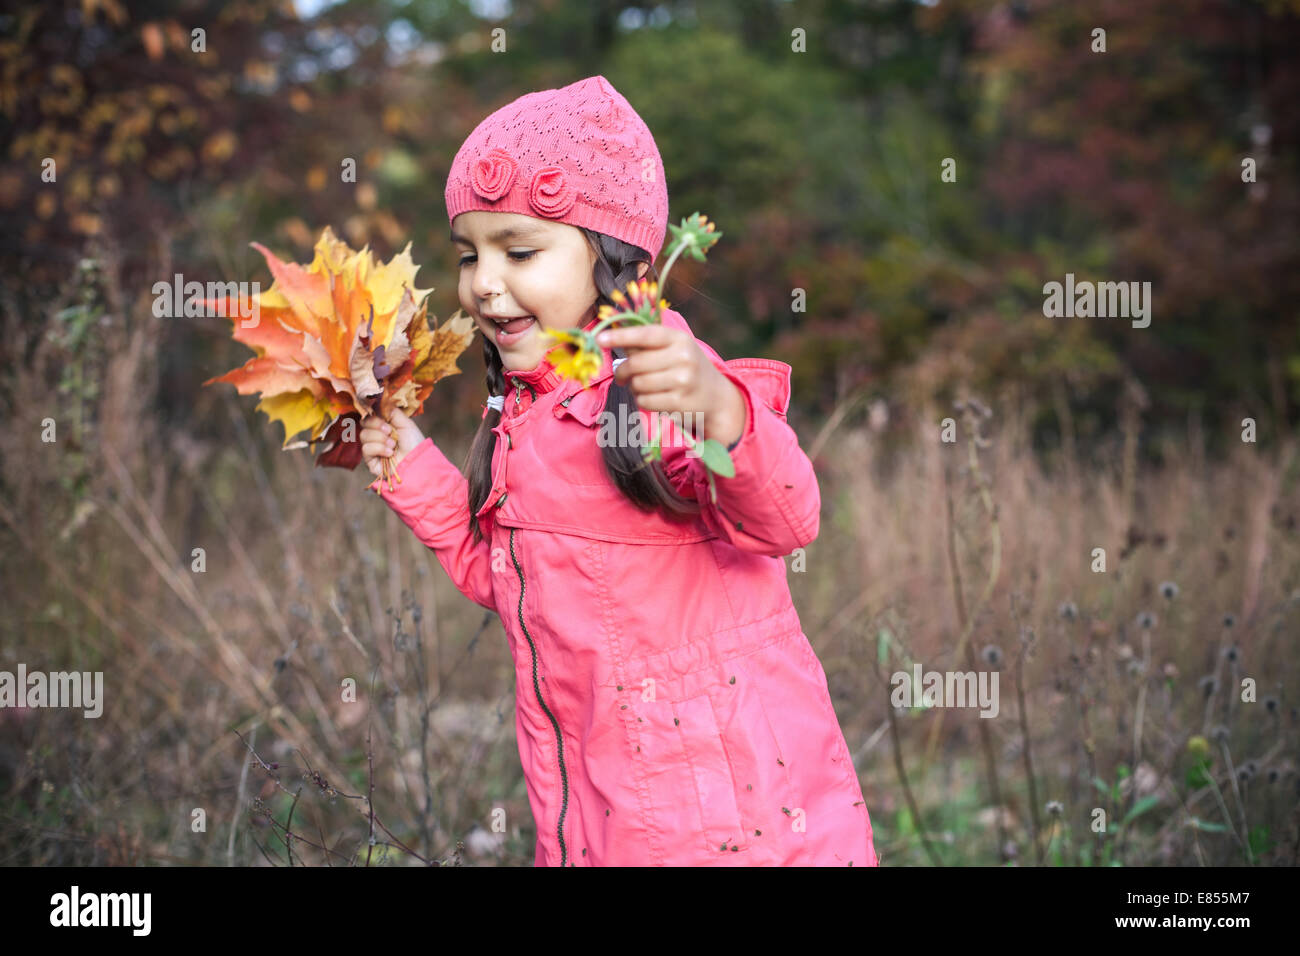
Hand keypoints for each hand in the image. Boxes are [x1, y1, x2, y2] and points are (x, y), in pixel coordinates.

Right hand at [359, 408, 424, 480]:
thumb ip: (392, 412)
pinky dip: (379, 449)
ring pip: (364, 435)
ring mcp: (372, 448)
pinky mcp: (370, 460)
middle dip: (376, 425)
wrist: (418, 460)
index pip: (370, 415)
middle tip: (389, 431)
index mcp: (384, 426)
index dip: (374, 415)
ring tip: (393, 445)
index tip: (385, 418)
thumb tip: (381, 401)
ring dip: (380, 438)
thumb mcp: (406, 423)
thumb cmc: (414, 443)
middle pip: (364, 423)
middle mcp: (377, 435)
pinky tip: (390, 453)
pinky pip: (366, 448)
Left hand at [599, 324, 745, 444]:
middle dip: (622, 372)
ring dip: (633, 387)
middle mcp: (684, 357)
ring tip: (641, 386)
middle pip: (635, 364)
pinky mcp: (680, 402)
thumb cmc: (686, 367)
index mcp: (679, 339)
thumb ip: (647, 344)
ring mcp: (683, 380)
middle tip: (621, 377)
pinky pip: (645, 401)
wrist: (716, 396)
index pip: (645, 335)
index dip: (620, 337)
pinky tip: (652, 397)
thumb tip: (611, 338)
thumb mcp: (675, 348)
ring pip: (638, 384)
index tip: (599, 339)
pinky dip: (642, 400)